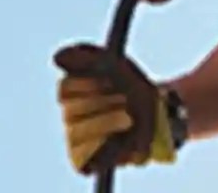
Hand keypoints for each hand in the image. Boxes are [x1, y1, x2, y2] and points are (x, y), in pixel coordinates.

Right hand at [53, 43, 179, 174]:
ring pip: (76, 133)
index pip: (65, 88)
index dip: (88, 85)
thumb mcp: (114, 63)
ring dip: (105, 122)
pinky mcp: (86, 162)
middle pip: (71, 110)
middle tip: (125, 100)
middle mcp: (70, 116)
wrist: (161, 113)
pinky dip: (99, 146)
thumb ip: (85, 55)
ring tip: (129, 119)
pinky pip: (80, 158)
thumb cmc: (134, 86)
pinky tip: (120, 137)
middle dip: (101, 103)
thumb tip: (56, 58)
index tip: (112, 81)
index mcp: (71, 91)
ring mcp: (77, 140)